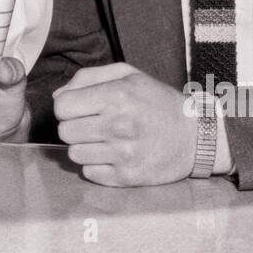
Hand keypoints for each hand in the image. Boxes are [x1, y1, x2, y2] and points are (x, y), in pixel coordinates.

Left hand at [54, 64, 197, 185]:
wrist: (195, 136)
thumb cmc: (158, 102)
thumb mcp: (128, 75)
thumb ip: (88, 78)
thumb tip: (57, 97)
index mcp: (117, 96)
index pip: (62, 107)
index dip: (67, 107)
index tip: (80, 108)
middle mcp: (119, 125)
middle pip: (64, 132)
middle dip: (74, 127)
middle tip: (93, 124)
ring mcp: (123, 154)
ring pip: (74, 154)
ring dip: (84, 147)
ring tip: (105, 140)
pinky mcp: (127, 177)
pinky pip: (89, 173)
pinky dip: (96, 165)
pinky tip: (112, 156)